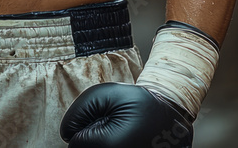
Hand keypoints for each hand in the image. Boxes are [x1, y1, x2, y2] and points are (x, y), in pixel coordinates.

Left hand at [59, 82, 192, 147]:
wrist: (170, 114)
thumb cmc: (138, 102)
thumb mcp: (103, 94)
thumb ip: (78, 112)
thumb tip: (67, 134)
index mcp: (109, 145)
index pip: (75, 143)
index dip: (84, 127)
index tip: (104, 119)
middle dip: (91, 138)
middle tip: (112, 126)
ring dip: (102, 142)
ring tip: (120, 134)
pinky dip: (113, 144)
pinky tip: (124, 140)